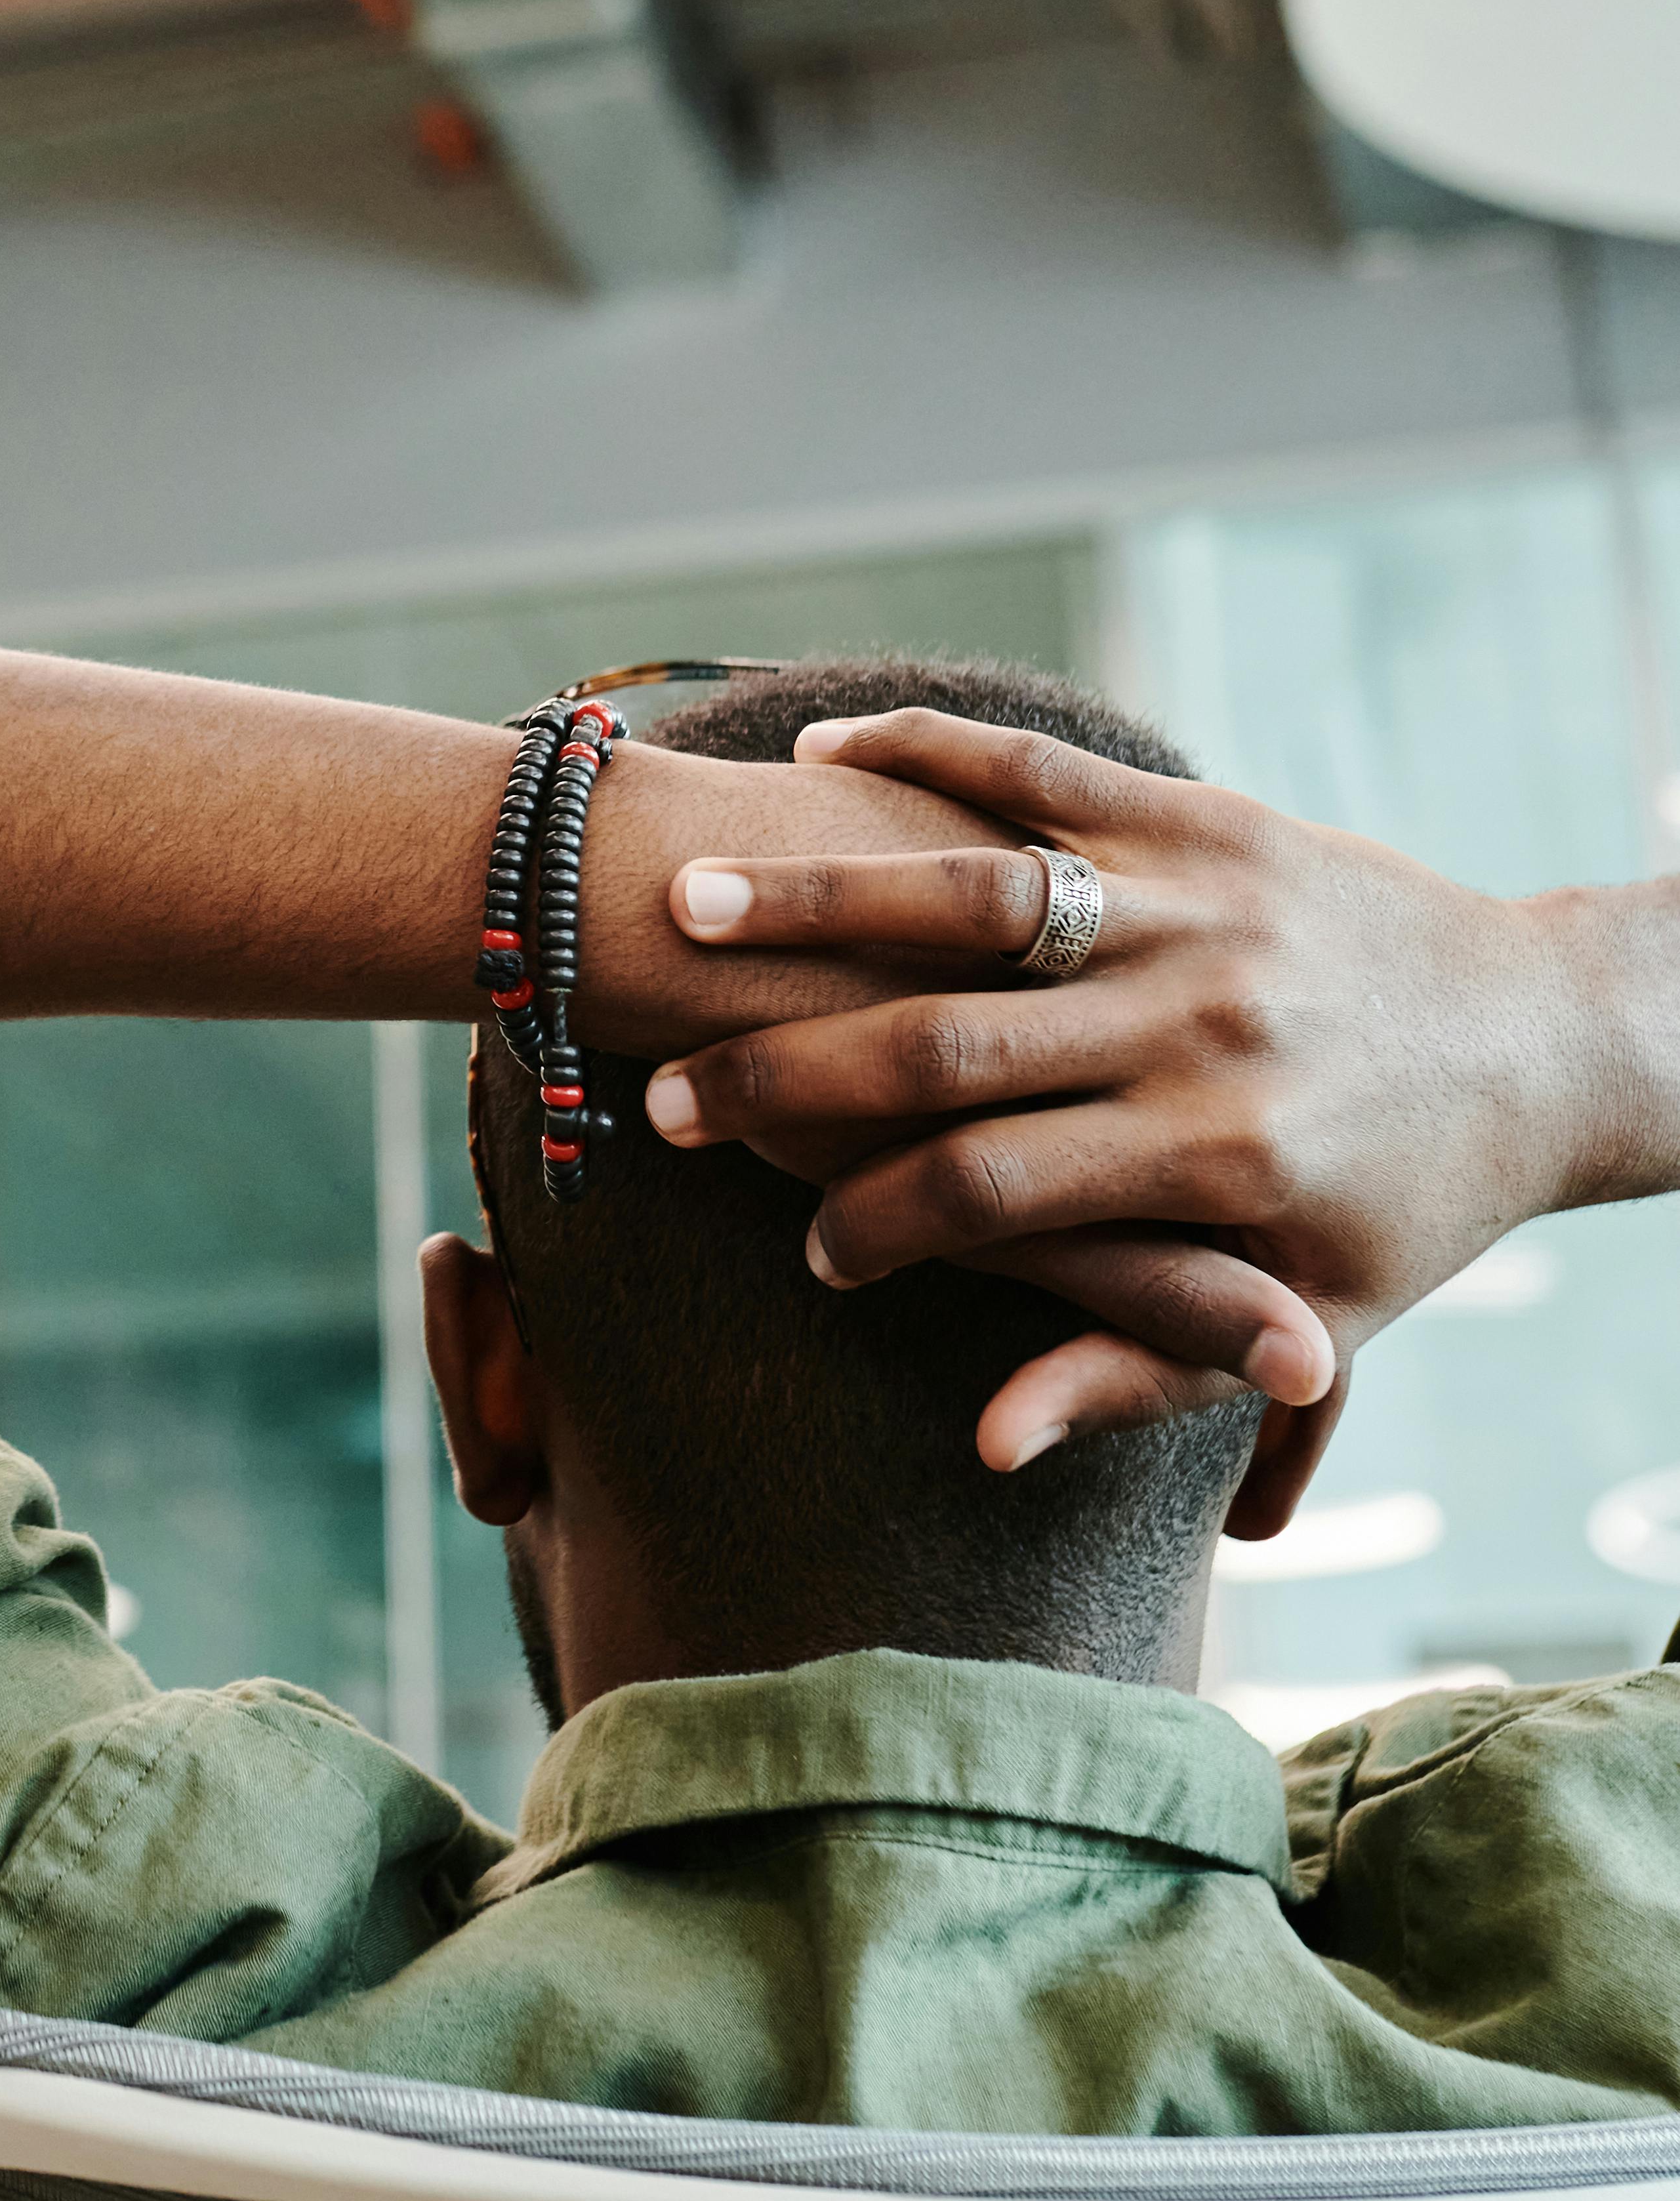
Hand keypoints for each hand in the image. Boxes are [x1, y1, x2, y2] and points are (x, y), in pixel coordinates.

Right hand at [587, 733, 1344, 1453]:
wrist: (1543, 1039)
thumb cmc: (1408, 1198)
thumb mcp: (1303, 1306)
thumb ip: (1136, 1364)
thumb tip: (991, 1448)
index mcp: (1211, 1152)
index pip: (980, 1190)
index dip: (857, 1220)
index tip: (769, 1234)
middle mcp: (1194, 1019)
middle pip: (937, 1039)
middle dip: (776, 1067)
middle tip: (658, 1090)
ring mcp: (1198, 903)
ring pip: (966, 888)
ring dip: (810, 893)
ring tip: (686, 906)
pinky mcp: (1206, 813)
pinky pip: (1038, 769)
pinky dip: (922, 753)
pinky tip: (815, 756)